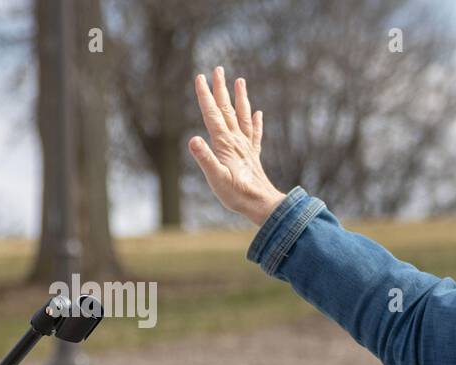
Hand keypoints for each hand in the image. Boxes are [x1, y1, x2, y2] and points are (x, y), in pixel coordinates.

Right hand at [189, 66, 285, 225]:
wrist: (262, 204)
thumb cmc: (237, 194)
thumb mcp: (215, 178)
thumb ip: (204, 158)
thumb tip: (193, 140)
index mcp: (224, 143)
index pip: (212, 114)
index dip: (205, 95)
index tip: (200, 77)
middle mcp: (237, 140)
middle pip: (227, 109)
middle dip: (221, 88)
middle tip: (218, 69)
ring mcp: (247, 147)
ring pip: (243, 116)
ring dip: (240, 98)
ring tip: (240, 81)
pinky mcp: (254, 156)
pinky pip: (256, 134)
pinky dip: (257, 122)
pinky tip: (259, 113)